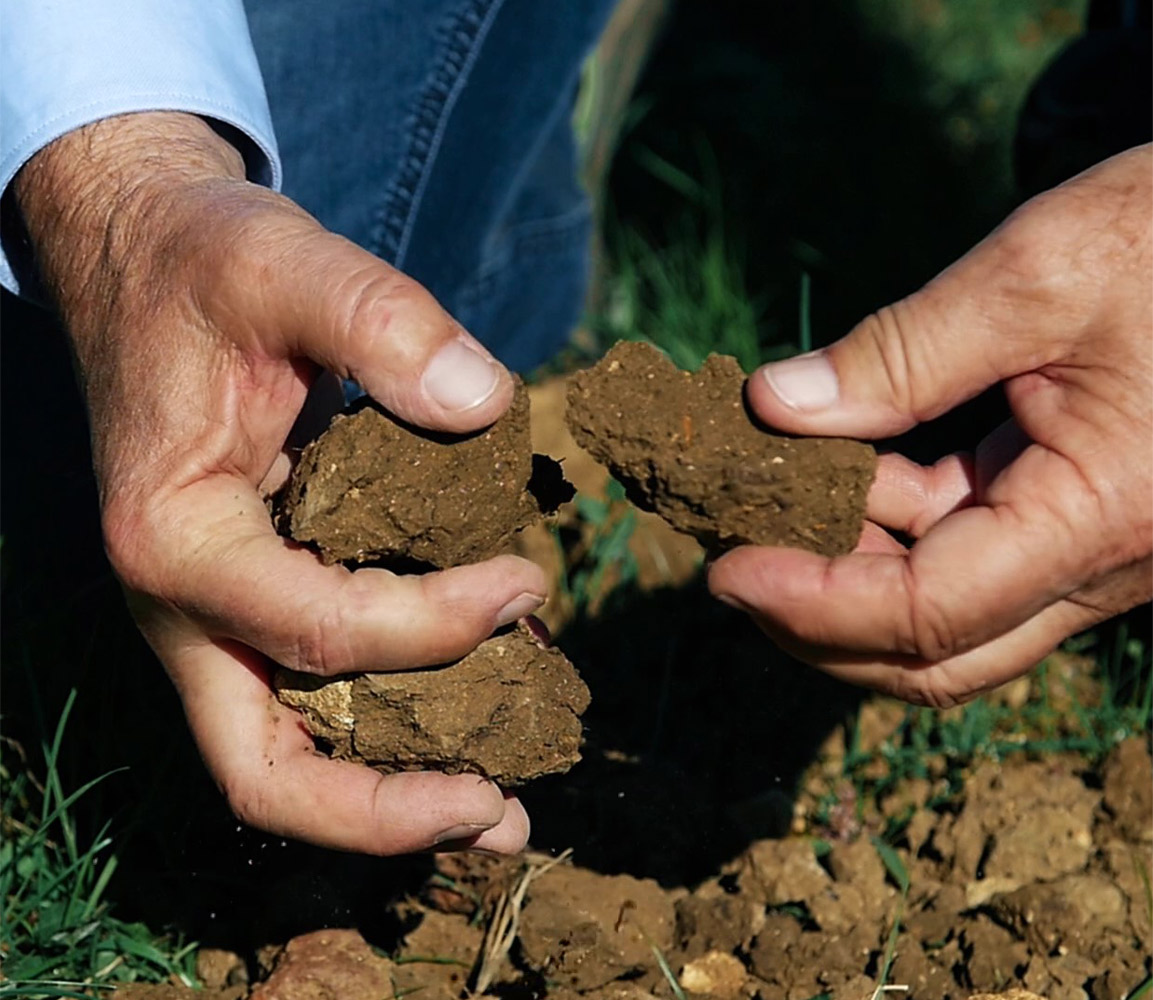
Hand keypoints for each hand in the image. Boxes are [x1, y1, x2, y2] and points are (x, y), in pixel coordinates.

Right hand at [16, 112, 547, 852]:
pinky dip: (382, 738)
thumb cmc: (205, 267)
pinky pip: (308, 704)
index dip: (440, 624)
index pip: (319, 628)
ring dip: (388, 802)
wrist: (146, 262)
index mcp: (173, 537)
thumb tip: (486, 402)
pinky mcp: (246, 607)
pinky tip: (467, 729)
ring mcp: (208, 620)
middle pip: (264, 769)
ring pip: (282, 758)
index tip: (529, 580)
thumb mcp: (284, 261)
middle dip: (385, 811)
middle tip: (501, 812)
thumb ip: (377, 320)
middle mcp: (179, 607)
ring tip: (500, 811)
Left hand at [710, 145, 1151, 706]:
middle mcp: (1108, 563)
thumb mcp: (1035, 275)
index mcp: (1103, 516)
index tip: (724, 571)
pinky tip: (844, 469)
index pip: (928, 613)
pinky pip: (976, 555)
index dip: (812, 602)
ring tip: (767, 505)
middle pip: (937, 651)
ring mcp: (1097, 550)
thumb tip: (772, 403)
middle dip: (822, 620)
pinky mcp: (1082, 518)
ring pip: (953, 612)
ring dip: (853, 572)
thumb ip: (898, 352)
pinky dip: (899, 525)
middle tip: (730, 564)